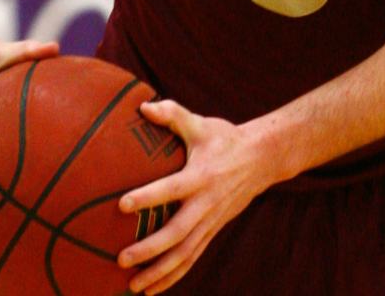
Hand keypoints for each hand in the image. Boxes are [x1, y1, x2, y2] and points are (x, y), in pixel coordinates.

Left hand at [118, 101, 285, 292]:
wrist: (263, 159)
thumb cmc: (224, 139)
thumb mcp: (200, 124)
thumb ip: (172, 115)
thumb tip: (142, 107)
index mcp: (201, 176)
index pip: (172, 189)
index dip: (149, 197)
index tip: (122, 204)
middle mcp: (207, 203)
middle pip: (178, 233)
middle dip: (150, 249)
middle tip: (121, 259)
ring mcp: (212, 221)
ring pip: (185, 253)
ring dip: (159, 271)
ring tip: (132, 287)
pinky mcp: (213, 230)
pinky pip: (193, 258)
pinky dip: (173, 276)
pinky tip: (152, 288)